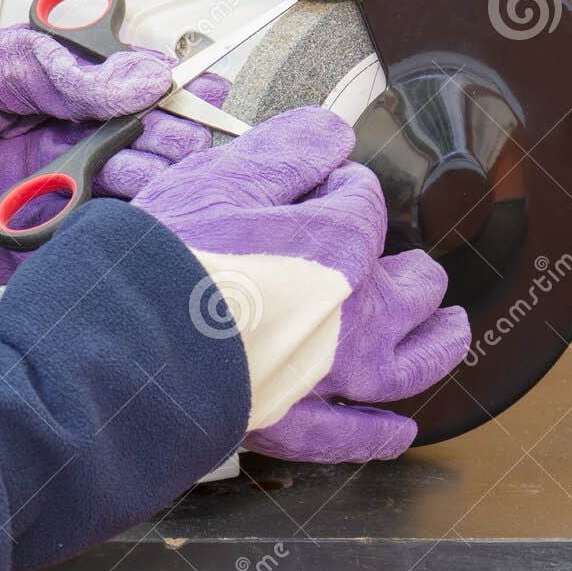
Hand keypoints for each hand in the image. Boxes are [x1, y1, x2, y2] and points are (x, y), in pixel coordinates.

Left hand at [0, 26, 226, 281]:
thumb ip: (63, 71)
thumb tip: (143, 75)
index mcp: (66, 93)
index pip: (147, 93)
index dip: (185, 96)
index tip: (211, 98)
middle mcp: (72, 144)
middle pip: (156, 150)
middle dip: (176, 148)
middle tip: (179, 150)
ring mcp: (58, 196)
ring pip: (136, 201)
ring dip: (151, 194)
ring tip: (149, 186)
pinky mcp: (38, 246)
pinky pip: (91, 248)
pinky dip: (113, 242)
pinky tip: (121, 230)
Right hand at [132, 107, 469, 462]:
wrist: (118, 344)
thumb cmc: (163, 257)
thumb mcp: (224, 176)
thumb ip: (289, 150)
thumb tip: (332, 135)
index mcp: (338, 245)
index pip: (362, 205)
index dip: (342, 189)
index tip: (322, 188)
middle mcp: (350, 315)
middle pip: (409, 287)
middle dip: (414, 270)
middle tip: (415, 268)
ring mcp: (327, 375)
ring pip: (407, 364)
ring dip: (438, 344)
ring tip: (454, 330)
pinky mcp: (292, 421)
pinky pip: (349, 435)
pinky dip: (378, 435)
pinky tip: (399, 434)